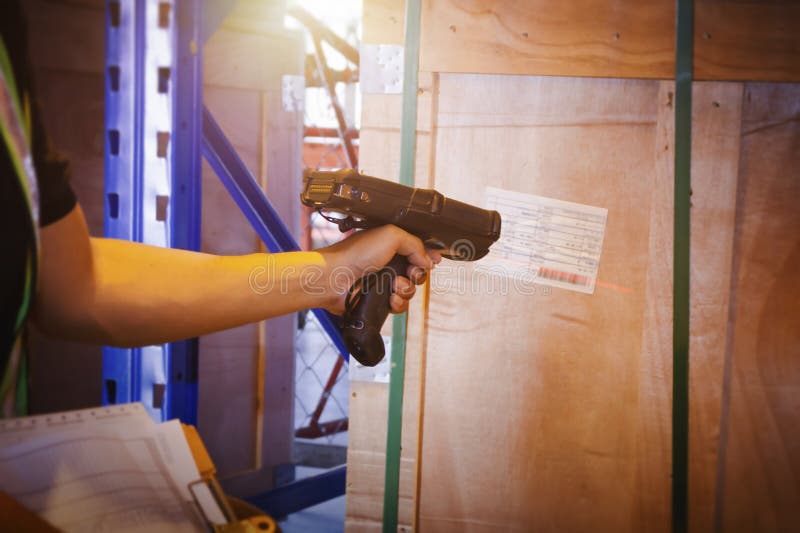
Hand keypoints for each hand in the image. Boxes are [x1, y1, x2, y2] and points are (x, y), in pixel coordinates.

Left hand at [319, 225, 440, 313]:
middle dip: (418, 273)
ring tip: (394, 285)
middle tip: (410, 271)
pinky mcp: (380, 300)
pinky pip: (400, 304)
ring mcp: (384, 282)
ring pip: (411, 290)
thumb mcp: (391, 235)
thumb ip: (415, 243)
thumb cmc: (356, 253)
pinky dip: (398, 302)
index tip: (435, 259)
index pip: (416, 249)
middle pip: (417, 271)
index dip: (428, 255)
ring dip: (406, 288)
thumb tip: (427, 260)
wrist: (335, 278)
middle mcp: (388, 263)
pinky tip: (390, 298)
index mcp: (390, 244)